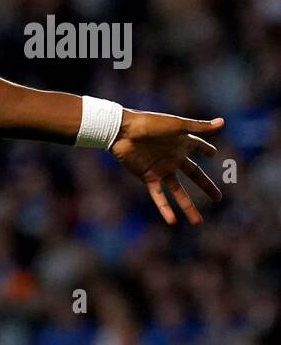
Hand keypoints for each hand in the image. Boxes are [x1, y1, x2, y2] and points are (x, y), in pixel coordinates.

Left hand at [109, 110, 224, 224]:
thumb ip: (200, 127)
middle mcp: (173, 157)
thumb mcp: (177, 125)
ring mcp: (161, 169)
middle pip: (194, 175)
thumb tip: (223, 122)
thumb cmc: (149, 124)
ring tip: (198, 222)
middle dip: (206, 186)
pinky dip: (165, 208)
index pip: (199, 147)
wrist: (122, 131)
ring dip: (187, 206)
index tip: (213, 154)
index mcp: (181, 142)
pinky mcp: (148, 176)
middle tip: (218, 198)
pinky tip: (172, 221)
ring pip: (178, 191)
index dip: (206, 149)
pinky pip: (158, 195)